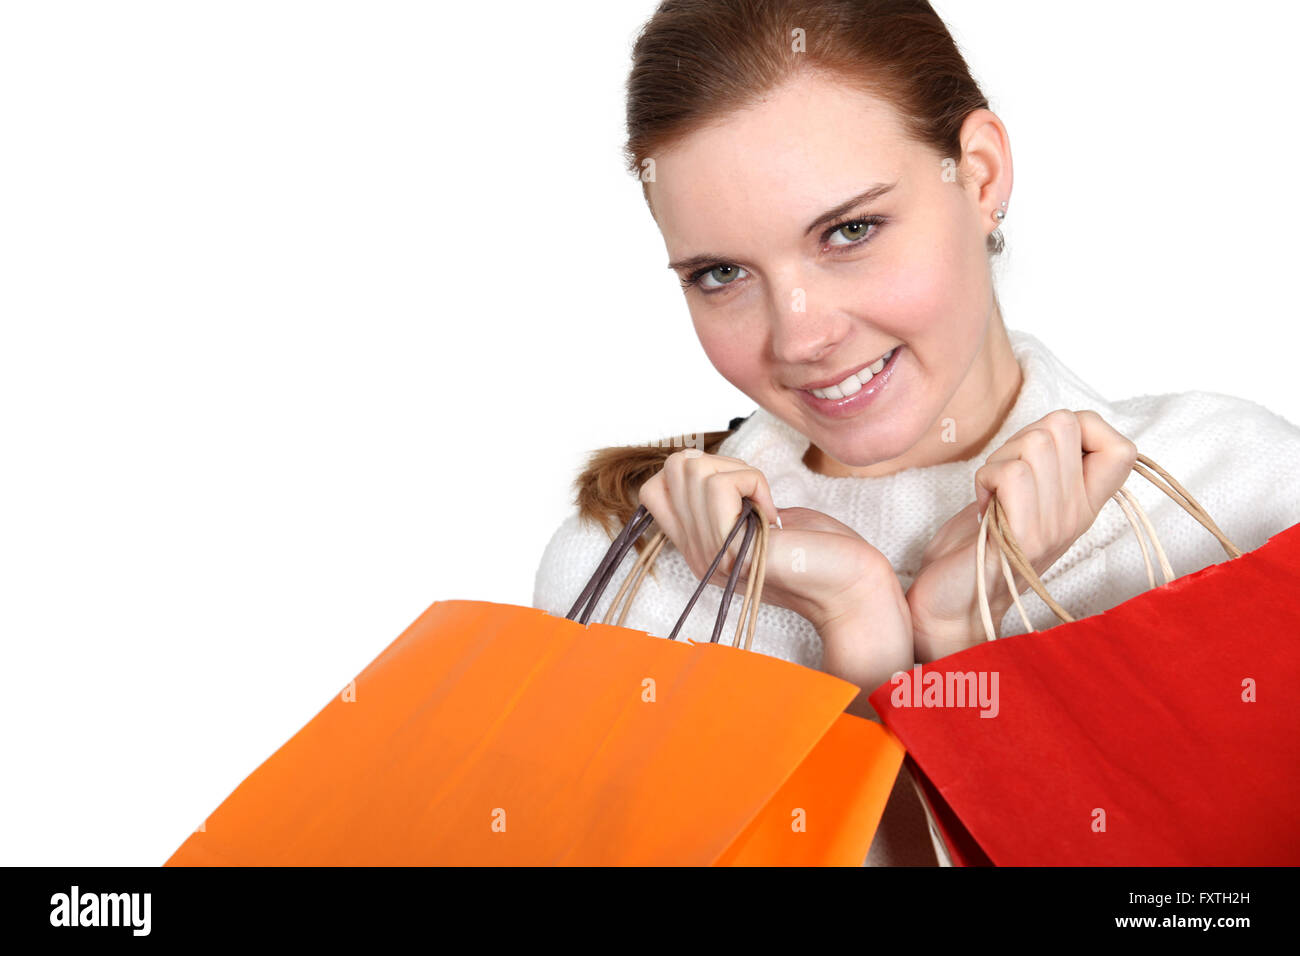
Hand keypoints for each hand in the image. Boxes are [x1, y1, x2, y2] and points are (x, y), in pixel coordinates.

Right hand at [638, 450, 912, 700]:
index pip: (652, 490)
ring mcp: (710, 554)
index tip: (738, 491)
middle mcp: (696, 553)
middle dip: (720, 462)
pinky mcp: (731, 551)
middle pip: (672, 469)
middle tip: (756, 494)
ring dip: (738, 472)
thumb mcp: (757, 517)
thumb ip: (724, 499)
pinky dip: (752, 482)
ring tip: (765, 504)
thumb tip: (698, 464)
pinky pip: (719, 484)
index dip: (693, 472)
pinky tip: (773, 514)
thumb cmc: (819, 547)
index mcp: (698, 545)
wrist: (852, 586)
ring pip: (690, 469)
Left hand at [905, 409, 1137, 659]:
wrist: (953, 604)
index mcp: (1084, 504)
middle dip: (1022, 436)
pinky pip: (1010, 473)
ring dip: (999, 459)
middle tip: (1005, 477)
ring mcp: (1054, 526)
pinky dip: (984, 480)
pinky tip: (982, 508)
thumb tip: (1054, 426)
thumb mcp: (1024, 499)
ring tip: (992, 493)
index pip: (1122, 447)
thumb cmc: (979, 544)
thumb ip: (1046, 465)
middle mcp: (1076, 515)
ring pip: (1036, 443)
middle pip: (1064, 424)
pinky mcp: (1024, 535)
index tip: (1046, 453)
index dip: (1084, 427)